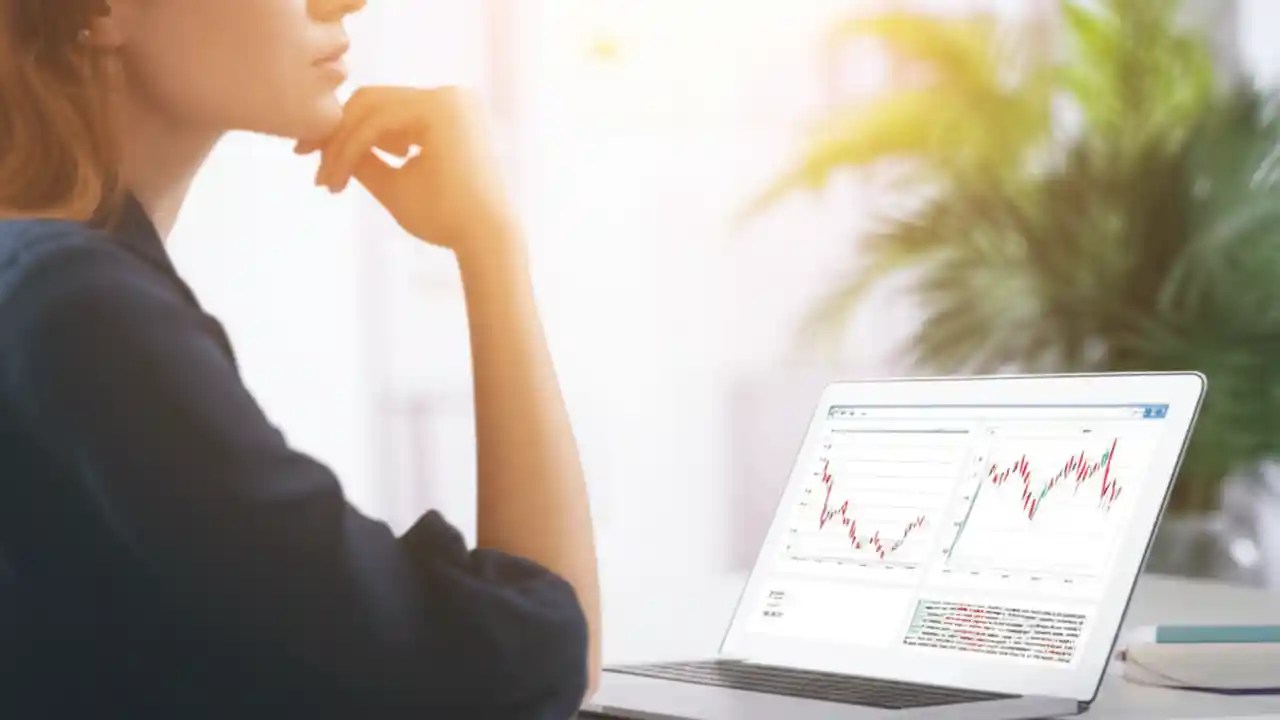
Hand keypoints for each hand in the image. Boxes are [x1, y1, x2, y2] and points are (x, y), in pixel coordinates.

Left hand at [295, 86, 518, 255]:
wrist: (483, 239)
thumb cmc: (445, 218)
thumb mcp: (395, 183)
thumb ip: (365, 160)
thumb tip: (329, 144)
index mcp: (445, 112)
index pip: (380, 110)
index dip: (343, 131)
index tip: (318, 162)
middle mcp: (450, 97)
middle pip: (370, 101)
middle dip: (334, 131)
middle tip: (306, 161)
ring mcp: (448, 100)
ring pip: (369, 109)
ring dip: (341, 144)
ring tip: (328, 181)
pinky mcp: (441, 109)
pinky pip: (378, 121)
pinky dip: (352, 147)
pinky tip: (340, 176)